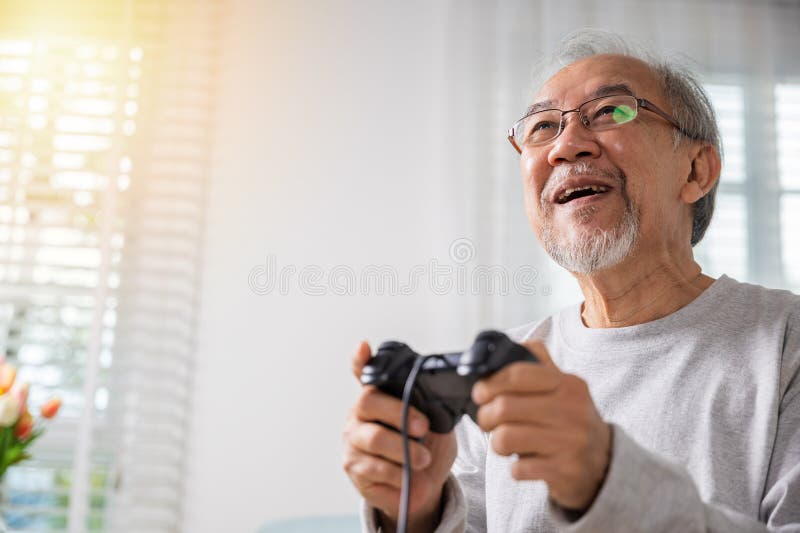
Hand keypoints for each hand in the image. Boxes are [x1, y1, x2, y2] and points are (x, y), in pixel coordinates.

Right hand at [343, 341, 456, 532]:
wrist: (424, 487)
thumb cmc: (426, 449)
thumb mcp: (436, 423)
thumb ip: (431, 407)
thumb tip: (441, 397)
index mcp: (379, 397)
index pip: (364, 373)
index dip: (361, 360)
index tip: (363, 347)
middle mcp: (359, 415)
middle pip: (368, 402)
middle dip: (399, 413)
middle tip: (422, 428)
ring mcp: (353, 441)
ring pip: (374, 438)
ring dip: (404, 451)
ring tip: (422, 460)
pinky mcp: (353, 468)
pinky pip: (374, 468)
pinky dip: (397, 474)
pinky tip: (406, 478)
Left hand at [473, 340, 610, 510]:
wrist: (604, 462)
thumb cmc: (571, 419)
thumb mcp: (563, 387)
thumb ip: (537, 364)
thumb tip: (503, 346)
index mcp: (569, 384)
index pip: (518, 373)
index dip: (490, 383)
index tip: (480, 392)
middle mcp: (572, 410)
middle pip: (504, 407)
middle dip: (485, 416)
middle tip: (486, 421)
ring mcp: (570, 442)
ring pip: (505, 438)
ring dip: (497, 443)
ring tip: (504, 443)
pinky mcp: (565, 471)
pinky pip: (519, 469)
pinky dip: (515, 468)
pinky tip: (526, 464)